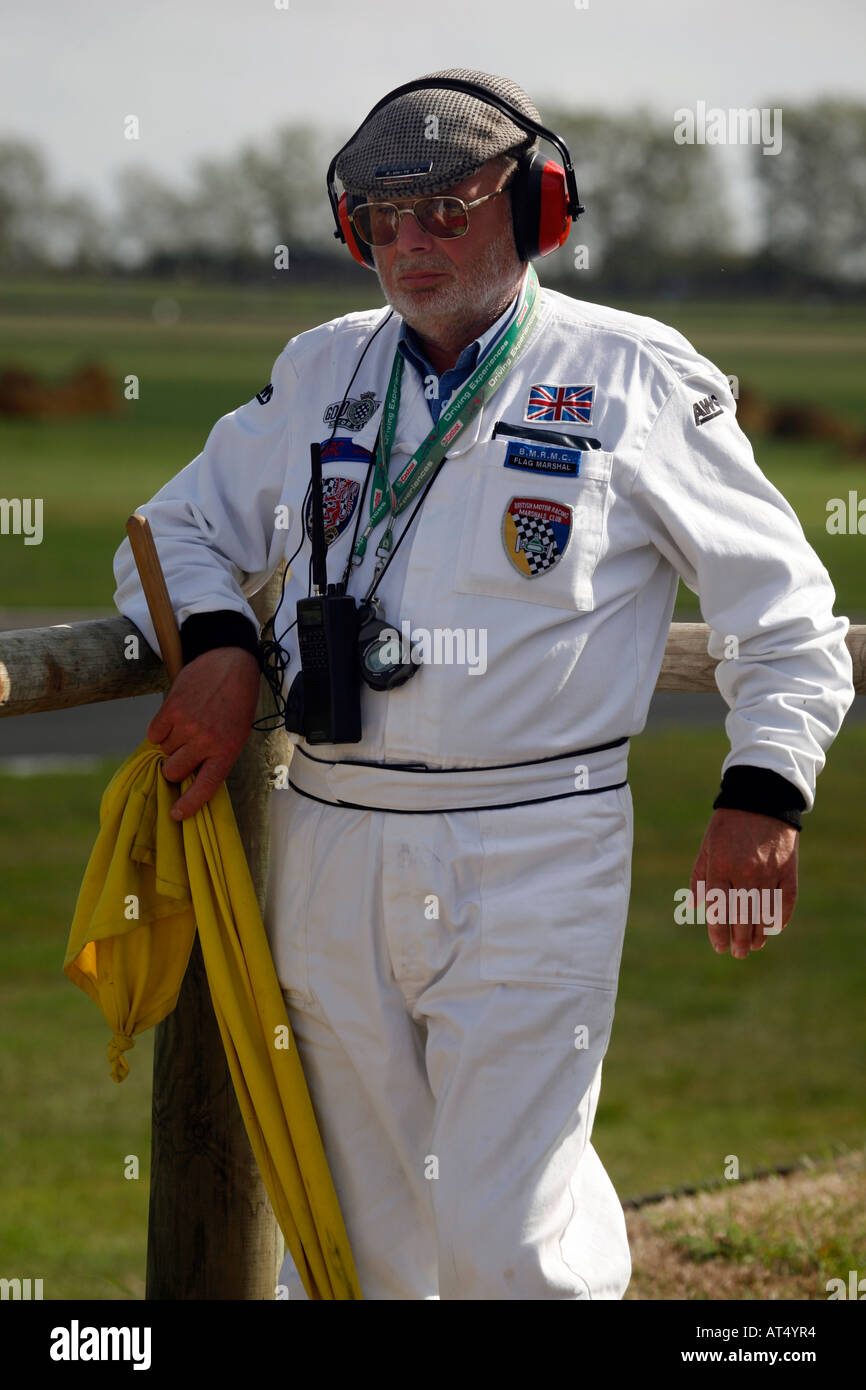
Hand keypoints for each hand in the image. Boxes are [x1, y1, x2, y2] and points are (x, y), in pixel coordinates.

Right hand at [146, 647, 260, 820]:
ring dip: (170, 743)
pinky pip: (154, 733)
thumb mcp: (235, 735)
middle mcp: (206, 741)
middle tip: (182, 754)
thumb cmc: (236, 704)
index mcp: (226, 751)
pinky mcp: (170, 709)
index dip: (189, 804)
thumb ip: (214, 756)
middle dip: (174, 767)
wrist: (230, 665)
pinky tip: (174, 719)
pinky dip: (160, 730)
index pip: (204, 786)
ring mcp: (187, 725)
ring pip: (164, 751)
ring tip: (186, 726)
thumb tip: (189, 776)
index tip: (176, 814)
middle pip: (174, 771)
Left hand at [689, 808, 798, 958]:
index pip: (718, 909)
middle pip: (742, 917)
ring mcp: (769, 872)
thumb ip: (700, 877)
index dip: (719, 932)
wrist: (761, 798)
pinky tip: (773, 929)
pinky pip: (785, 901)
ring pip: (764, 914)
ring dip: (759, 935)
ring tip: (754, 946)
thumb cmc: (728, 825)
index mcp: (720, 866)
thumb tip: (697, 906)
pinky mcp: (788, 869)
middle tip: (738, 953)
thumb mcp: (707, 847)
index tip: (719, 947)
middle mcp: (745, 872)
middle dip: (739, 940)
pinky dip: (780, 918)